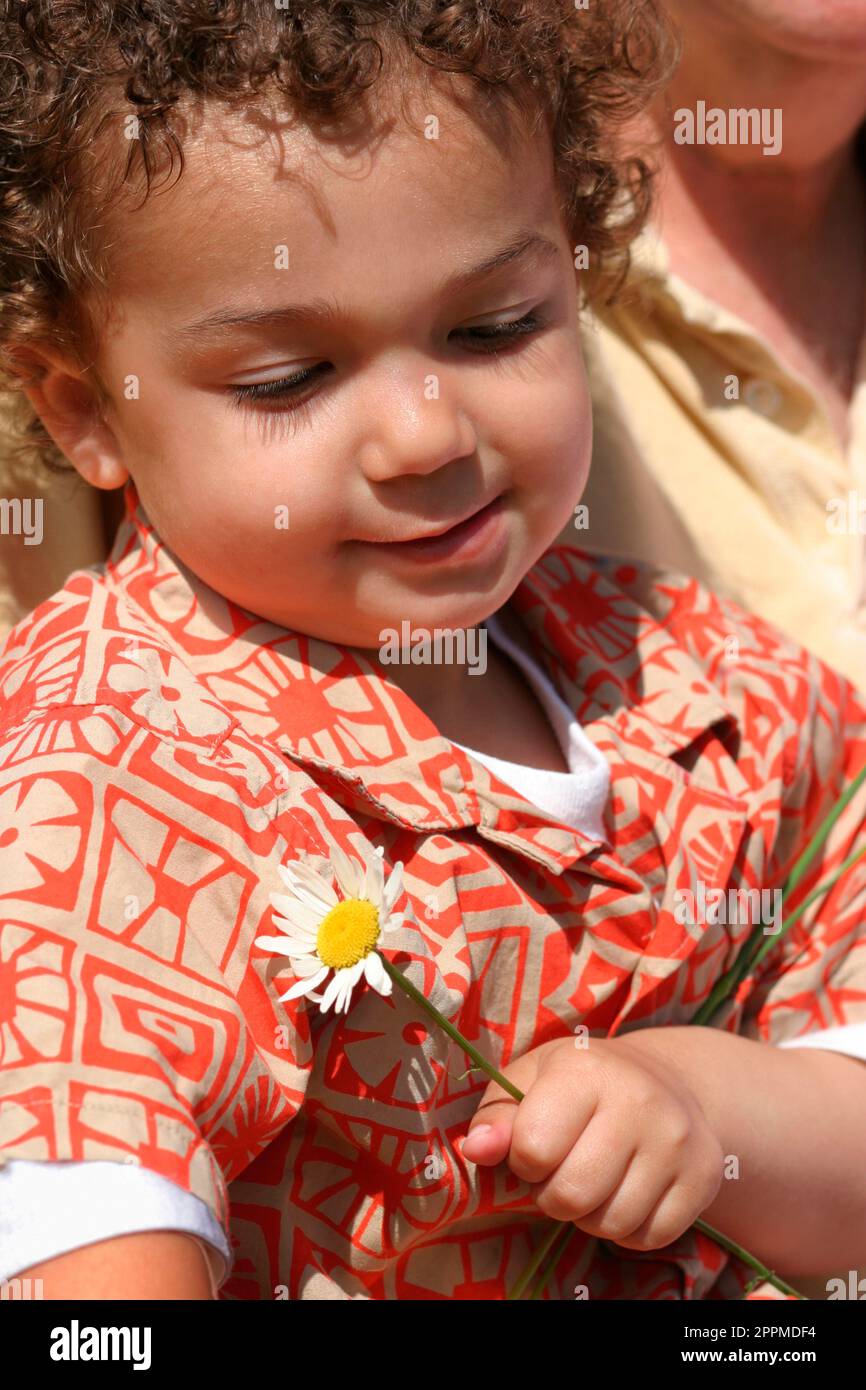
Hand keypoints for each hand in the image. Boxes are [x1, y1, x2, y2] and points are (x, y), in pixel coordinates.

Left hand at [458, 1032, 724, 1250]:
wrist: (668, 1080)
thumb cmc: (581, 1082)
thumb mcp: (531, 1080)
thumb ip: (496, 1115)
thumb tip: (475, 1150)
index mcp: (586, 1071)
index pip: (533, 1149)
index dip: (524, 1160)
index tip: (536, 1145)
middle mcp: (639, 1101)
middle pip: (572, 1196)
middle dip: (553, 1195)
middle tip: (562, 1170)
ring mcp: (677, 1141)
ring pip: (611, 1223)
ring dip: (590, 1215)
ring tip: (595, 1178)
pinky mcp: (703, 1177)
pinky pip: (649, 1237)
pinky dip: (629, 1228)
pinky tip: (628, 1189)